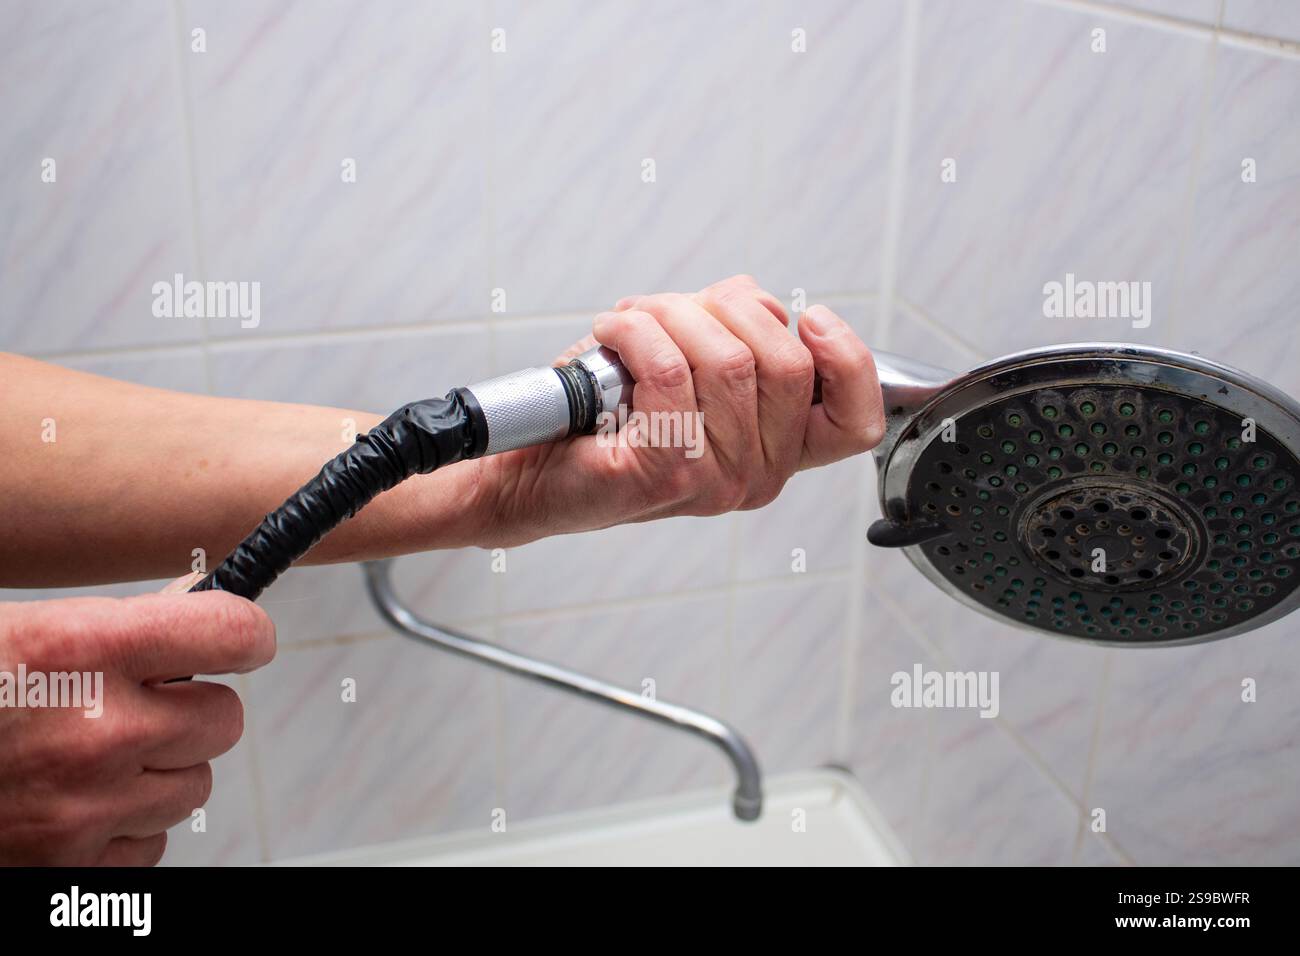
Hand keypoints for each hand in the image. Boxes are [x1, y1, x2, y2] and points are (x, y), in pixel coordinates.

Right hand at [0, 583, 274, 864]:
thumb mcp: (19, 632)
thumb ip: (113, 626)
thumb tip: (195, 609)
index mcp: (77, 650)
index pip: (230, 633)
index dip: (242, 633)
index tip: (238, 638)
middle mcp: (96, 732)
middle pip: (223, 719)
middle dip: (193, 707)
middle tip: (145, 700)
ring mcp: (85, 809)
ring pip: (193, 785)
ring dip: (162, 769)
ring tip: (97, 754)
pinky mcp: (68, 870)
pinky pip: (151, 843)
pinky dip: (128, 826)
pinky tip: (80, 801)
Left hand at [475, 274, 884, 546]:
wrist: (528, 469)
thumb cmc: (604, 415)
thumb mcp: (691, 365)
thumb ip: (739, 336)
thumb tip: (757, 300)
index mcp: (775, 452)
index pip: (856, 422)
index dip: (848, 359)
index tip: (809, 318)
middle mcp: (756, 476)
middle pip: (786, 362)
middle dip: (724, 309)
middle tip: (671, 310)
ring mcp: (715, 481)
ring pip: (728, 359)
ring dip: (670, 313)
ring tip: (633, 321)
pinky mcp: (664, 473)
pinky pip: (670, 371)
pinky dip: (636, 331)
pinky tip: (612, 333)